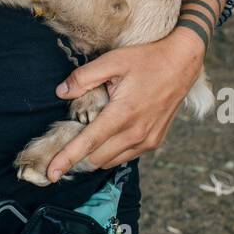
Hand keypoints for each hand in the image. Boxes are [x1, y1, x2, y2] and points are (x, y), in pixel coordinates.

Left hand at [45, 32, 206, 181]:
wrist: (182, 63)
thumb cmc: (147, 59)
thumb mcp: (112, 60)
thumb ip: (84, 77)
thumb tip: (61, 92)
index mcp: (123, 114)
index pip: (88, 144)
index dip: (66, 159)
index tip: (50, 173)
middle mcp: (136, 133)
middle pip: (96, 158)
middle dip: (77, 156)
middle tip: (66, 142)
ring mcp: (147, 140)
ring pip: (110, 161)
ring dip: (94, 155)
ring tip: (87, 136)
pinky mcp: (154, 142)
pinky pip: (125, 156)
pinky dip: (111, 152)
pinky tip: (108, 134)